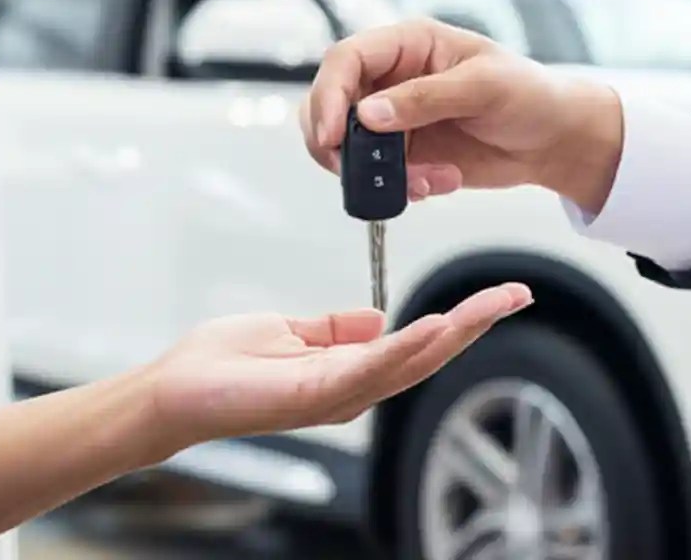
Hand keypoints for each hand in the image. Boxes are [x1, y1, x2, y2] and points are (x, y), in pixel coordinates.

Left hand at [145, 282, 531, 454]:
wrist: (173, 391)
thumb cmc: (221, 365)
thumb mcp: (290, 330)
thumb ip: (334, 327)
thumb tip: (375, 316)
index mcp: (349, 369)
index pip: (417, 342)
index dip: (461, 320)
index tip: (499, 295)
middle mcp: (352, 388)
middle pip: (427, 354)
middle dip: (475, 324)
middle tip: (517, 294)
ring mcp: (337, 396)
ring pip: (410, 362)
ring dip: (454, 333)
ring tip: (490, 305)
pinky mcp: (314, 395)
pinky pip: (369, 368)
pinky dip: (405, 346)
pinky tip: (434, 325)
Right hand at [302, 19, 624, 214]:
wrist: (554, 139)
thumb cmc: (530, 95)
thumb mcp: (484, 87)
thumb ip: (425, 99)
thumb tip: (367, 114)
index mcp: (409, 44)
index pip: (346, 59)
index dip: (328, 94)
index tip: (330, 134)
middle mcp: (393, 78)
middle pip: (330, 103)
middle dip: (336, 142)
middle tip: (357, 171)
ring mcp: (395, 118)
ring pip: (348, 146)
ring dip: (376, 172)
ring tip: (425, 181)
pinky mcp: (406, 153)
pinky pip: (378, 175)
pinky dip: (399, 188)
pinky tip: (439, 184)